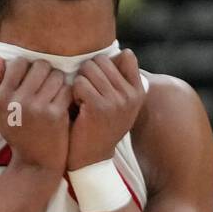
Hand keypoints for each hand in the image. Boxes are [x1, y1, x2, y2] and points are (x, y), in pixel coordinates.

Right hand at [0, 56, 70, 175]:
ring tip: (55, 94)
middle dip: (46, 72)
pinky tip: (63, 104)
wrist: (35, 164)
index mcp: (3, 99)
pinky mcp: (56, 115)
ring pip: (56, 75)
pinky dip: (67, 94)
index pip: (18, 63)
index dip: (27, 67)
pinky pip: (67, 89)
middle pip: (40, 65)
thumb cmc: (17, 134)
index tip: (31, 79)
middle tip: (46, 85)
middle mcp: (19, 102)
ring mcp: (38, 108)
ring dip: (58, 81)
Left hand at [68, 49, 144, 170]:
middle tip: (86, 94)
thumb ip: (121, 79)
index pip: (127, 56)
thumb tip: (123, 51)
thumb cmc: (100, 127)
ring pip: (89, 69)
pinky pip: (80, 83)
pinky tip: (77, 107)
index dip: (107, 65)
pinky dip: (73, 93)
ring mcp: (117, 101)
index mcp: (139, 92)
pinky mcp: (99, 107)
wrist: (91, 160)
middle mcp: (131, 95)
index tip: (100, 82)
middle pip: (102, 60)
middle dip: (89, 73)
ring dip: (79, 82)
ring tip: (82, 101)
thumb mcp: (119, 104)